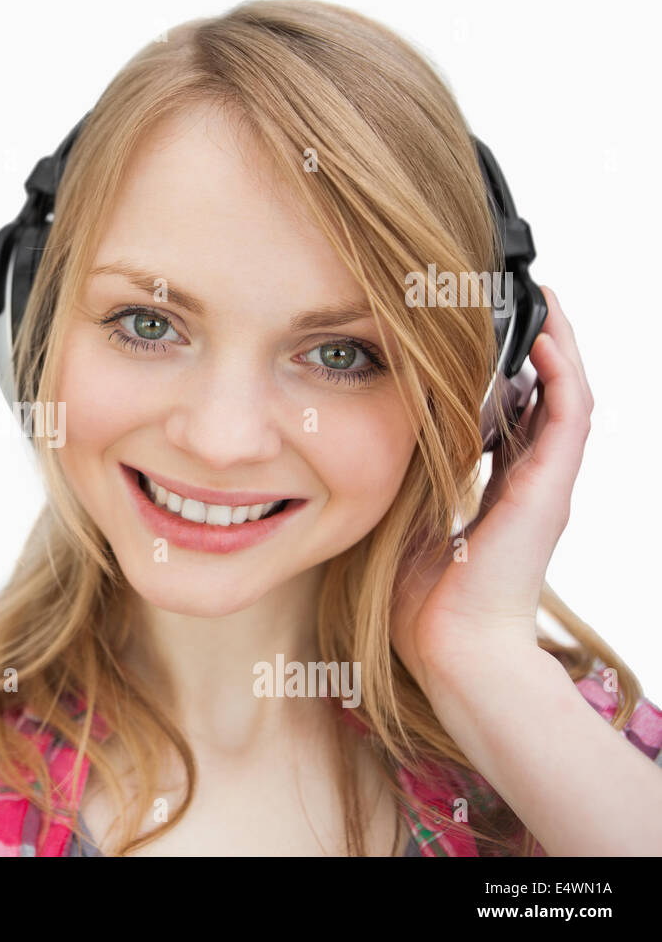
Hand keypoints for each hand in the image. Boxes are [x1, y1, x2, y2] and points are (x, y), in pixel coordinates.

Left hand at [390, 286, 593, 686]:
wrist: (451, 645)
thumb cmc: (421, 598)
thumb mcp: (406, 519)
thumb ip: (405, 480)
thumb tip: (373, 441)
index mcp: (498, 489)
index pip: (510, 415)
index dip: (504, 373)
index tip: (484, 334)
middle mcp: (529, 481)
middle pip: (543, 396)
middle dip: (535, 346)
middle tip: (522, 296)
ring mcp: (545, 484)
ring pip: (565, 394)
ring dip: (558, 344)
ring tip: (543, 298)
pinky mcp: (552, 488)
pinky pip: (569, 415)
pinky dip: (562, 372)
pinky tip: (547, 335)